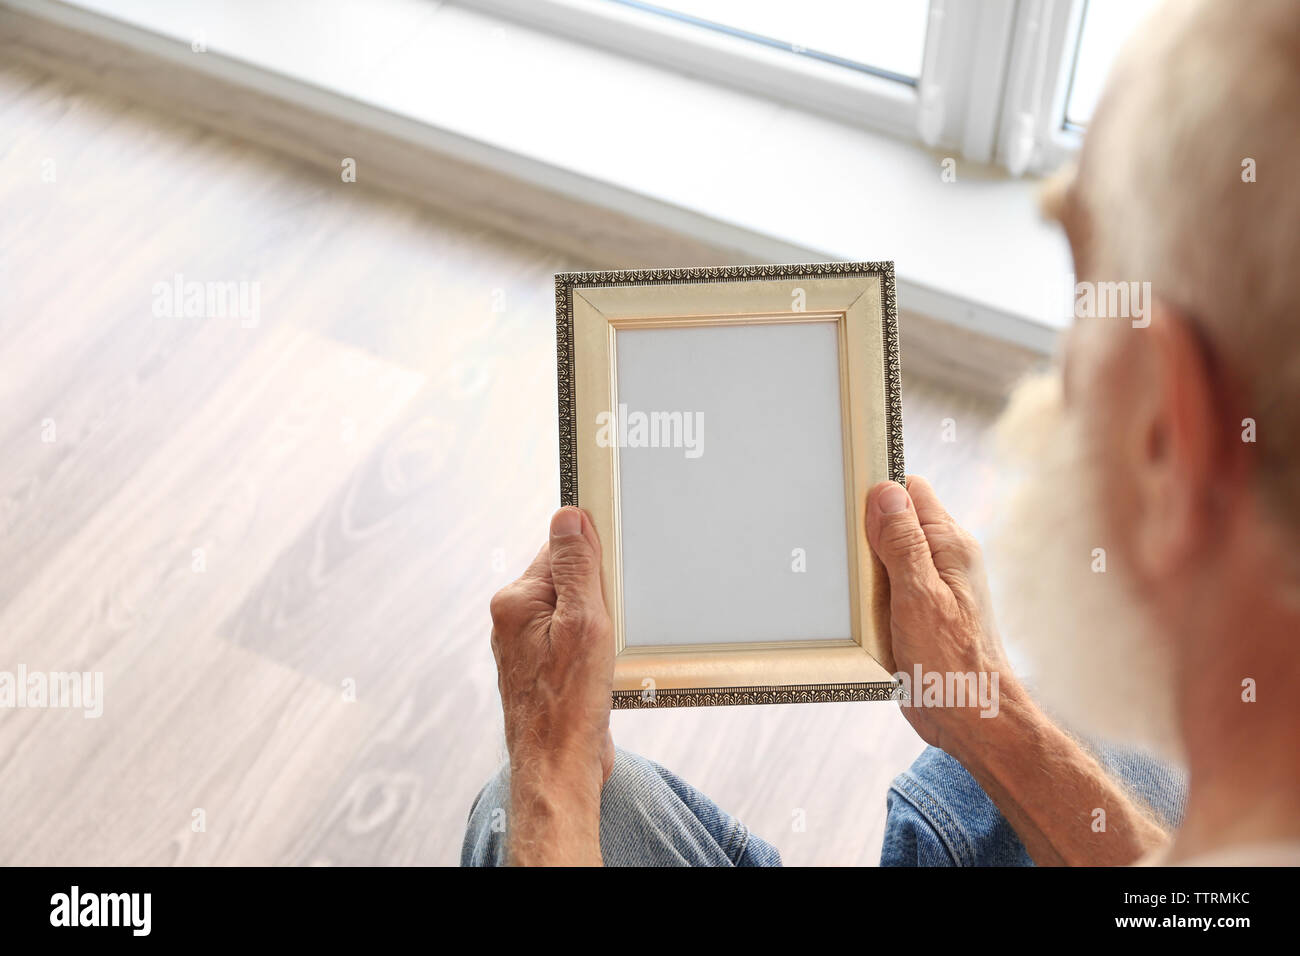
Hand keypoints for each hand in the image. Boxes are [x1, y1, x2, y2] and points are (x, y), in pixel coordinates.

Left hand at [488, 506, 614, 863]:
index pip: (559, 550)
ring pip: (573, 612)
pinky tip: (600, 672)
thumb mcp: (584, 622)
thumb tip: (568, 516)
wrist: (558, 770)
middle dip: (598, 597)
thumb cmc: (570, 705)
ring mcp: (525, 646)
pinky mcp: (541, 670)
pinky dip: (593, 649)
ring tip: (602, 657)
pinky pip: (572, 639)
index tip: (611, 577)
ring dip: (598, 626)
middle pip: (567, 580)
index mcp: (516, 601)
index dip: (593, 559)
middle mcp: (512, 620)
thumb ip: (577, 566)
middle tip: (608, 628)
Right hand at [865, 476, 1017, 757]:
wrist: (971, 718)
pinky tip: (859, 611)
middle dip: (866, 533)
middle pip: (896, 520)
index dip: (879, 492)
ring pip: (888, 555)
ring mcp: (933, 585)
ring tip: (853, 592)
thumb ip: (901, 542)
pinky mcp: (920, 611)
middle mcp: (945, 559)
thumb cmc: (952, 663)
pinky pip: (888, 585)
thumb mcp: (917, 595)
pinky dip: (870, 593)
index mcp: (951, 544)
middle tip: (847, 559)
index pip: (910, 490)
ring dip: (865, 569)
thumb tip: (885, 491)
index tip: (849, 509)